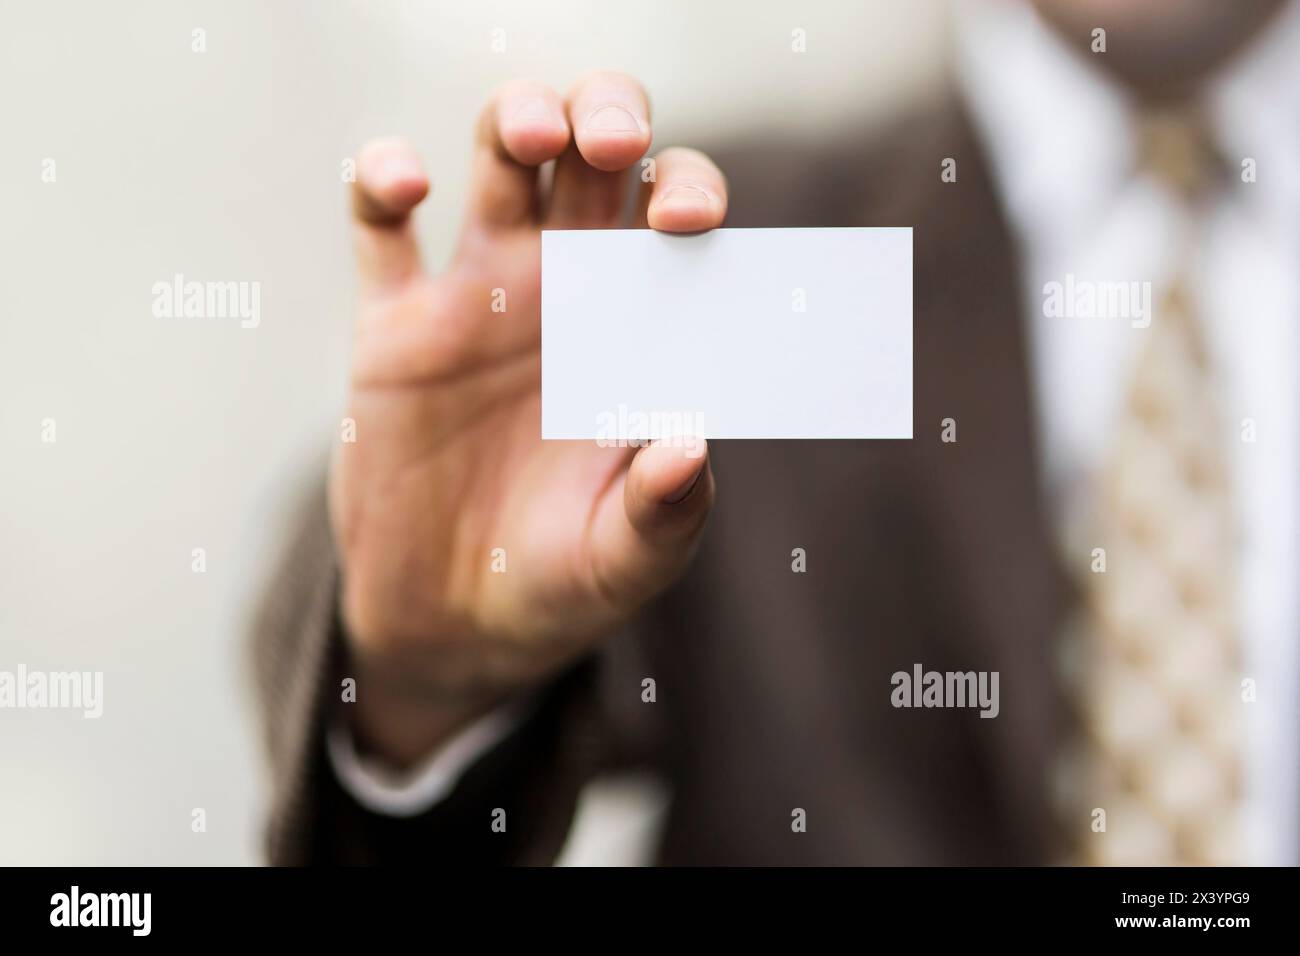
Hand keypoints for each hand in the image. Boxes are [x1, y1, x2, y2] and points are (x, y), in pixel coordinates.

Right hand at [331, 72, 726, 763]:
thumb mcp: (624, 563)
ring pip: (500, 161)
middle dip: (608, 115)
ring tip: (532, 138)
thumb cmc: (562, 582)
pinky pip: (379, 227)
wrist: (455, 623)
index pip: (675, 220)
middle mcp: (568, 294)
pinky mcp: (395, 328)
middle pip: (595, 156)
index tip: (689, 222)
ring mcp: (480, 300)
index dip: (690, 191)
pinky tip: (409, 187)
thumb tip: (691, 445)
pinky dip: (382, 181)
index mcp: (639, 330)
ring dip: (518, 120)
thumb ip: (665, 511)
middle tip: (611, 142)